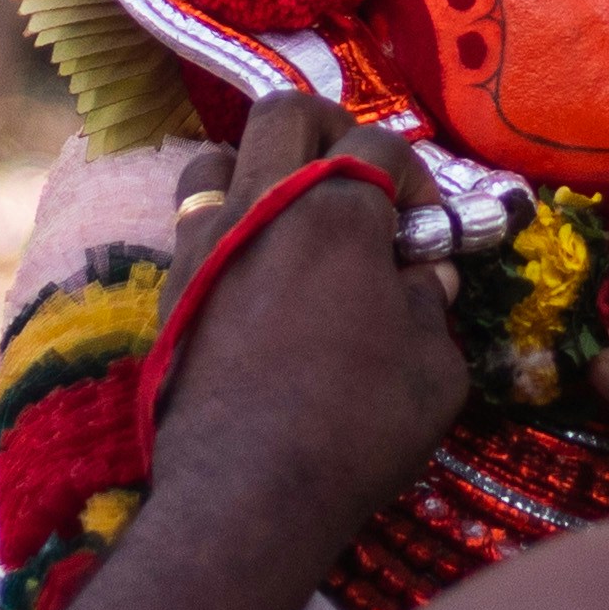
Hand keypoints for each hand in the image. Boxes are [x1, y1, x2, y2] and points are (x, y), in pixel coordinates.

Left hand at [151, 94, 468, 541]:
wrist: (245, 494)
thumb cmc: (358, 428)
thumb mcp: (436, 370)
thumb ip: (431, 306)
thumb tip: (423, 274)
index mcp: (337, 214)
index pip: (380, 145)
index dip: (416, 173)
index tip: (427, 222)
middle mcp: (263, 207)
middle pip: (285, 115)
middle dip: (329, 130)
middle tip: (357, 178)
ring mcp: (205, 244)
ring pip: (219, 157)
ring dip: (259, 167)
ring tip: (289, 212)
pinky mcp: (172, 289)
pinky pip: (191, 221)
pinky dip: (225, 223)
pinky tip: (253, 268)